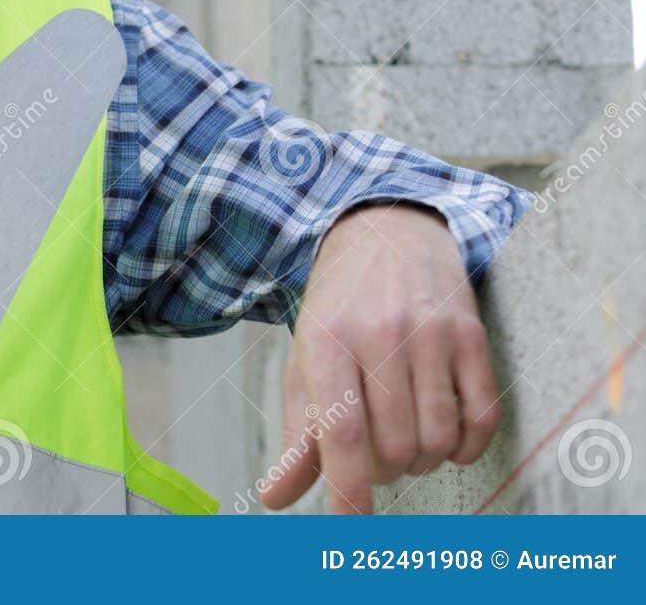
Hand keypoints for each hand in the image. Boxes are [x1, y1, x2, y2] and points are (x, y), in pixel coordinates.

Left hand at [259, 204, 500, 513]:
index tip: (352, 525)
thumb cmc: (339, 308)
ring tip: (407, 441)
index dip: (348, 490)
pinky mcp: (472, 335)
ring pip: (437, 439)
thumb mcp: (306, 359)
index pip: (339, 433)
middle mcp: (379, 335)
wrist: (386, 232)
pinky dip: (467, 447)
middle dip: (384, 471)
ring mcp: (430, 334)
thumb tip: (275, 499)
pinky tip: (449, 439)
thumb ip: (297, 433)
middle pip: (392, 446)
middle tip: (376, 455)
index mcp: (325, 342)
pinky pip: (482, 419)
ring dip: (424, 461)